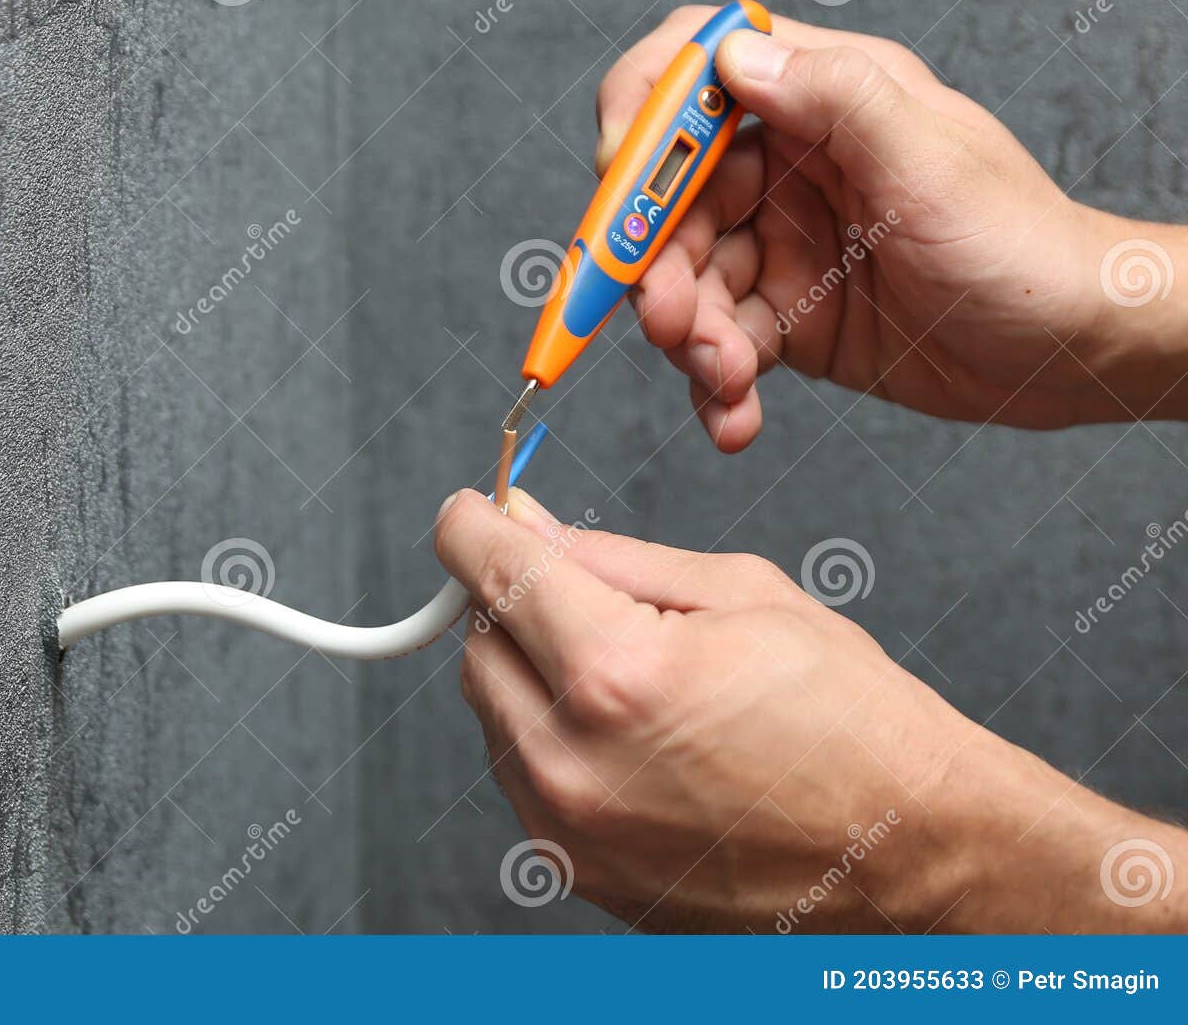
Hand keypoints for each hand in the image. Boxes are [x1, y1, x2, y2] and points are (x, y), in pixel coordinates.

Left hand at [435, 487, 1187, 931]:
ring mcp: (570, 829)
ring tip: (635, 680)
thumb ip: (609, 555)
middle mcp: (574, 761)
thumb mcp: (740, 592)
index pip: (490, 569)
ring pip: (491, 712)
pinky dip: (550, 740)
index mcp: (618, 673)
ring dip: (531, 676)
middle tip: (583, 597)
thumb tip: (524, 521)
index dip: (472, 524)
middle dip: (514, 604)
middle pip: (478, 642)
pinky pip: (520, 776)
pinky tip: (632, 737)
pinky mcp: (577, 871)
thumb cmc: (851, 717)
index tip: (472, 511)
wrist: (911, 847)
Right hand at [598, 5, 1187, 450]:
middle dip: (653, 264)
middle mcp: (788, 168)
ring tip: (726, 380)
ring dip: (686, 339)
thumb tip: (732, 58)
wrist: (1066, 352)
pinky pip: (717, 348)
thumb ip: (833, 98)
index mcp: (822, 102)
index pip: (697, 74)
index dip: (644, 116)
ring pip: (682, 283)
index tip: (621, 178)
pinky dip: (713, 388)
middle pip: (669, 199)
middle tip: (670, 321)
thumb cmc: (1021, 244)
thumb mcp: (930, 161)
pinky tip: (736, 420)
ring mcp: (779, 247)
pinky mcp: (783, 319)